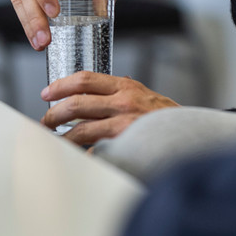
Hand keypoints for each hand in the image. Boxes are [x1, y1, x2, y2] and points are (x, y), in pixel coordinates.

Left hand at [41, 71, 178, 144]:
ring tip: (55, 140)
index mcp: (126, 86)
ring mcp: (124, 123)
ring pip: (80, 129)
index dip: (61, 85)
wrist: (190, 134)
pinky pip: (94, 150)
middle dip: (54, 113)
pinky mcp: (125, 143)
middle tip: (46, 121)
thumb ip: (123, 91)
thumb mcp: (145, 94)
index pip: (85, 79)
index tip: (48, 92)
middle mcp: (123, 101)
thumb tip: (100, 89)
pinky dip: (82, 154)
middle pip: (76, 103)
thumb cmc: (167, 116)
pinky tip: (77, 156)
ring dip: (62, 136)